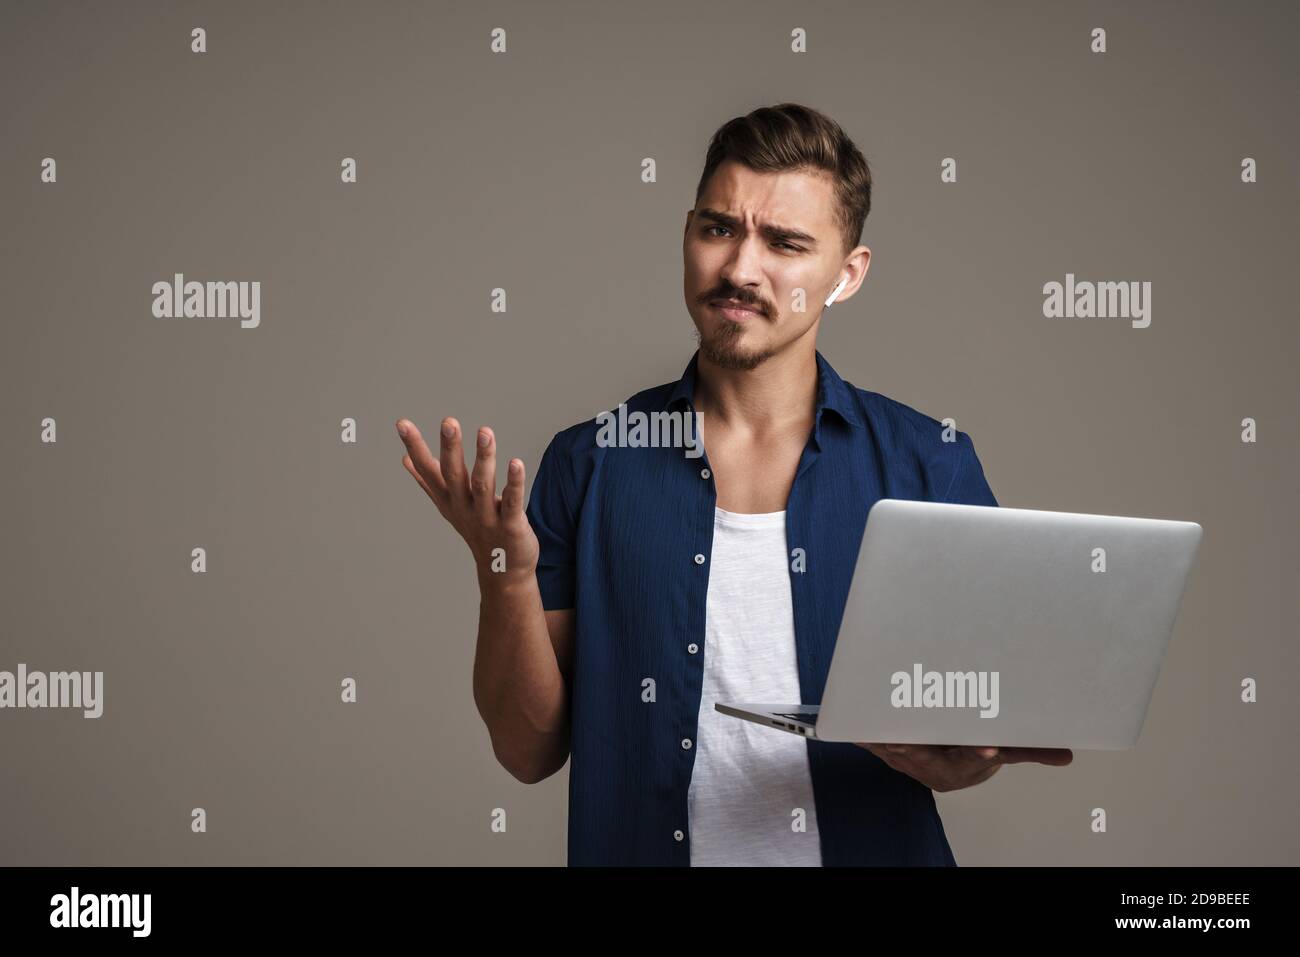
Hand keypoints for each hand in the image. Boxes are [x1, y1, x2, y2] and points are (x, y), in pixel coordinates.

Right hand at [396, 417, 538, 583]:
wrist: (502, 572)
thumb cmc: (477, 530)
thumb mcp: (450, 505)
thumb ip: (428, 481)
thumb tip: (405, 460)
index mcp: (449, 499)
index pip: (428, 470)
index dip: (415, 447)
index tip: (402, 423)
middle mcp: (464, 507)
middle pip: (454, 475)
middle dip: (451, 448)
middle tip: (448, 422)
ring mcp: (486, 518)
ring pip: (483, 485)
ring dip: (484, 458)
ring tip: (485, 431)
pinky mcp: (511, 526)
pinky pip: (512, 502)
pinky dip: (514, 483)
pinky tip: (516, 463)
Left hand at [855, 743, 1073, 792]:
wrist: (945, 768)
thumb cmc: (969, 754)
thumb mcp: (1002, 752)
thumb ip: (1030, 751)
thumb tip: (1067, 756)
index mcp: (963, 763)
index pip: (975, 757)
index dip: (982, 753)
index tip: (990, 749)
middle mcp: (934, 765)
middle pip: (928, 754)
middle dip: (917, 746)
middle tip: (908, 738)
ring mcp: (909, 760)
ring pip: (896, 748)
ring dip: (884, 739)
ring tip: (873, 726)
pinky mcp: (888, 751)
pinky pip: (874, 743)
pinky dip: (863, 735)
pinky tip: (849, 725)